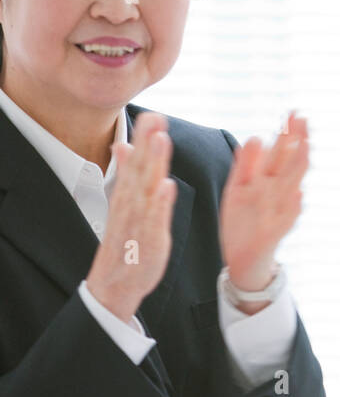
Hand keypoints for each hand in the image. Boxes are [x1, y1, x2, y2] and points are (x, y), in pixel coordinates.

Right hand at [85, 111, 177, 323]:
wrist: (116, 283)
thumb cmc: (125, 239)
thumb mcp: (125, 202)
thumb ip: (128, 173)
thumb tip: (122, 145)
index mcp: (128, 195)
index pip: (136, 162)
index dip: (143, 138)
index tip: (152, 114)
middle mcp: (130, 205)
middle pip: (139, 169)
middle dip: (147, 143)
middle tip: (154, 117)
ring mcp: (138, 222)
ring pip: (145, 189)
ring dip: (153, 164)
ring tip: (161, 140)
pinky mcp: (147, 241)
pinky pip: (153, 221)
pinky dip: (159, 204)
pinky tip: (166, 186)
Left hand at [219, 112, 308, 292]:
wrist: (241, 259)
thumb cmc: (242, 222)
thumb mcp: (238, 189)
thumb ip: (246, 166)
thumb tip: (255, 137)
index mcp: (268, 181)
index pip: (282, 152)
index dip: (288, 133)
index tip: (293, 112)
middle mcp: (276, 194)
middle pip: (290, 163)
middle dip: (296, 141)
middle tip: (302, 117)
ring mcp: (278, 212)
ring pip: (291, 185)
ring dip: (298, 166)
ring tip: (304, 146)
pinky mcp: (274, 233)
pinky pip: (286, 219)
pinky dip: (293, 207)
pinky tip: (298, 193)